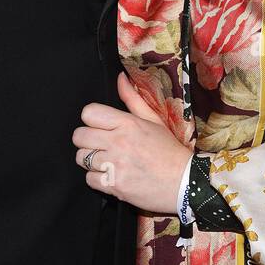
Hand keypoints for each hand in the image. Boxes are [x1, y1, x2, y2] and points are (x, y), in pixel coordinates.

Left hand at [72, 71, 191, 213]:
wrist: (185, 182)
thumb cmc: (169, 151)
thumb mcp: (154, 120)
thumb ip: (133, 99)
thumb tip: (120, 78)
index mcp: (127, 123)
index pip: (89, 113)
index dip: (91, 120)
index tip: (100, 127)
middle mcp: (118, 142)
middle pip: (79, 136)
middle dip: (87, 140)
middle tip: (101, 145)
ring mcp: (115, 165)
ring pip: (81, 158)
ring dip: (92, 160)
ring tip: (107, 161)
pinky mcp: (114, 186)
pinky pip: (89, 179)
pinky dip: (98, 179)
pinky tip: (112, 176)